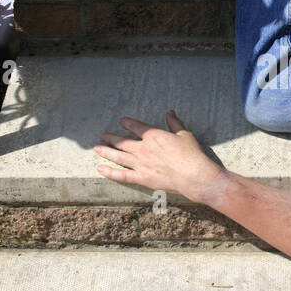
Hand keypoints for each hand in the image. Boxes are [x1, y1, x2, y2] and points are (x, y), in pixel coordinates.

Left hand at [94, 111, 224, 203]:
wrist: (194, 175)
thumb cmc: (192, 154)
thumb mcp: (184, 134)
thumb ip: (174, 123)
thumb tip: (170, 112)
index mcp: (153, 136)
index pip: (136, 127)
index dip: (127, 123)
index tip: (121, 121)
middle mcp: (143, 149)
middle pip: (122, 142)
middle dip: (111, 138)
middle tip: (103, 135)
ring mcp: (140, 164)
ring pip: (118, 156)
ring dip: (106, 151)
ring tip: (97, 148)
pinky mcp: (141, 178)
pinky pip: (122, 175)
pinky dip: (110, 172)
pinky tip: (100, 169)